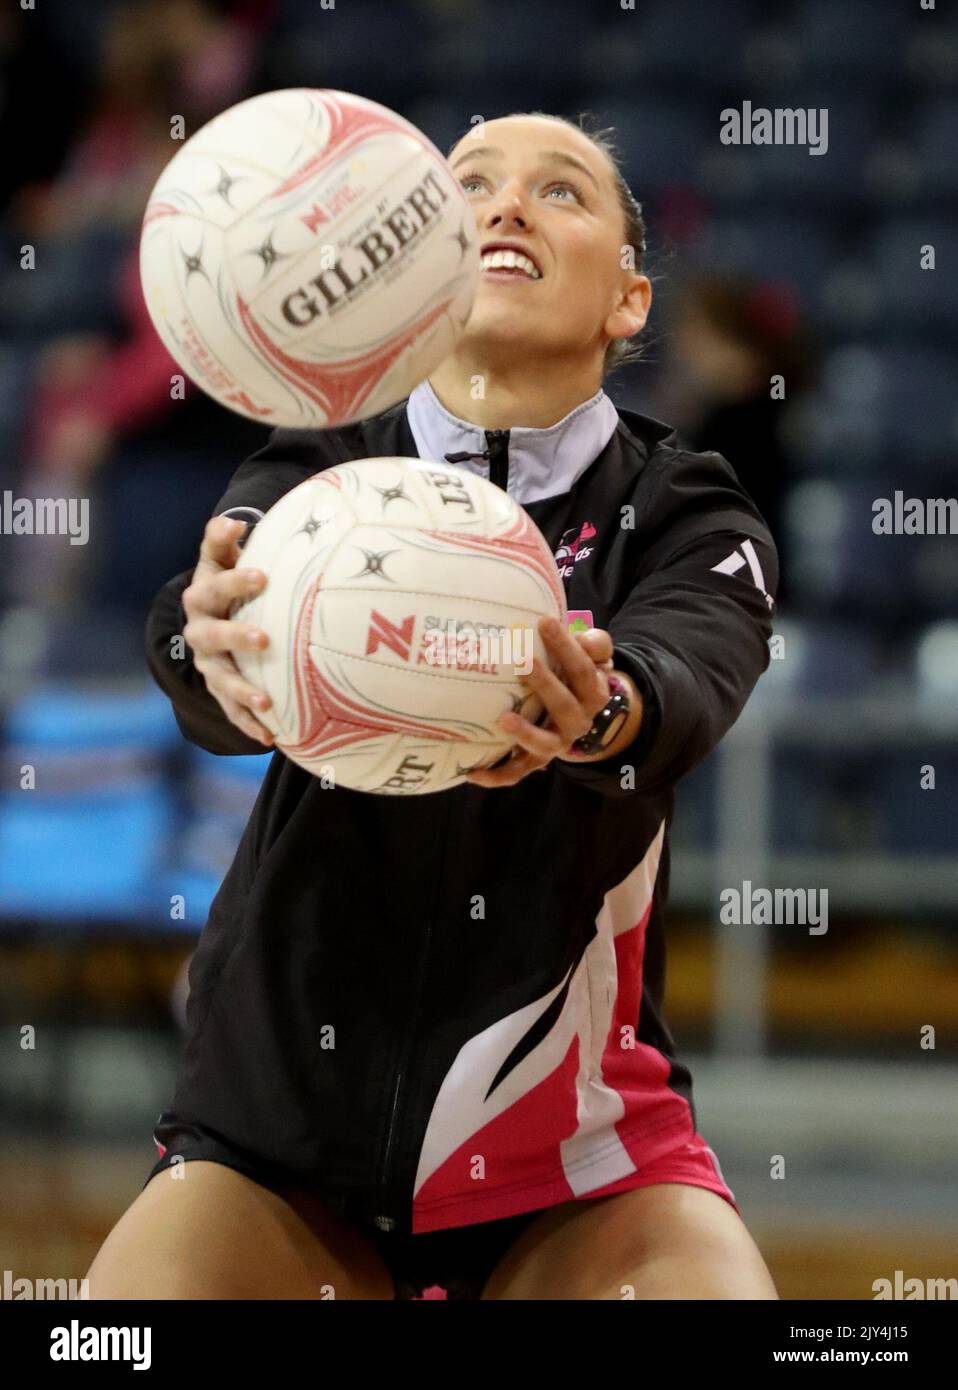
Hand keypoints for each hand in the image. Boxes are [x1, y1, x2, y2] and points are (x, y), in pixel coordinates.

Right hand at [180, 516, 274, 746]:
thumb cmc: (228, 581)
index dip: (235, 581)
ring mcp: (209, 664)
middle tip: (264, 639)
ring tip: (266, 702)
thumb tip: (233, 521)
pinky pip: (232, 711)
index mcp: (203, 597)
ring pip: (222, 679)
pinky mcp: (220, 690)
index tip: (262, 575)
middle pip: (213, 636)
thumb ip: (222, 540)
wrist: (212, 616)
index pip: (215, 587)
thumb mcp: (221, 558)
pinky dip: (249, 724)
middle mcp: (201, 632)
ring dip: (242, 691)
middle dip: (236, 637)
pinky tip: (271, 737)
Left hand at [464, 615, 636, 787]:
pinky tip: (472, 773)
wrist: (582, 717)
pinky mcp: (534, 761)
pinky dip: (496, 776)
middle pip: (564, 705)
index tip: (544, 621)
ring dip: (525, 734)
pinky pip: (516, 772)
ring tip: (504, 719)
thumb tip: (584, 635)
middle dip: (544, 683)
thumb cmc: (575, 675)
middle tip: (522, 661)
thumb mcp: (592, 657)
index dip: (566, 646)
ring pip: (544, 744)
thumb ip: (593, 644)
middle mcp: (578, 722)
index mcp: (593, 693)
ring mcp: (556, 744)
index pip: (582, 669)